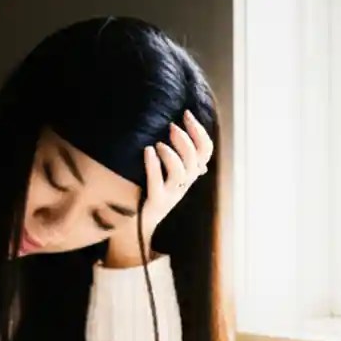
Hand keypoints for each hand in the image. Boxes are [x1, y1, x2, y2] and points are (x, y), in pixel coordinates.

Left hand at [104, 109, 214, 267]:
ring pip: (181, 174)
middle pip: (194, 161)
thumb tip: (192, 147)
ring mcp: (171, 195)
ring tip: (159, 144)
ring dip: (172, 155)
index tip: (186, 114)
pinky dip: (154, 166)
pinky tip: (148, 151)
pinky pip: (158, 184)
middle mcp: (184, 185)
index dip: (199, 132)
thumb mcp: (168, 175)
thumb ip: (179, 160)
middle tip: (171, 126)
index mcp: (189, 175)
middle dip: (186, 141)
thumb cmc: (149, 194)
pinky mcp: (155, 203)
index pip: (205, 152)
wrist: (135, 227)